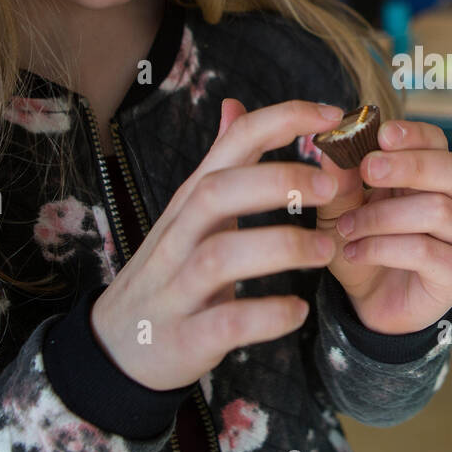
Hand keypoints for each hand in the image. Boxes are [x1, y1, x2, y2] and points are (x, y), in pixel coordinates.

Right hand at [91, 99, 347, 390]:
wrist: (116, 346)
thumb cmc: (169, 270)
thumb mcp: (188, 213)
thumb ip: (220, 164)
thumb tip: (236, 105)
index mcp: (192, 199)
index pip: (233, 141)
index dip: (284, 120)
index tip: (334, 115)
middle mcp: (180, 235)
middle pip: (219, 190)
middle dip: (279, 180)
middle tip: (332, 186)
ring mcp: (178, 287)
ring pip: (221, 255)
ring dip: (282, 247)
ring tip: (327, 250)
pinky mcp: (185, 336)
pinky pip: (227, 322)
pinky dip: (267, 315)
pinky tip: (299, 311)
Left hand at [315, 119, 451, 334]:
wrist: (368, 302)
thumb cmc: (363, 245)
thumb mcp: (340, 209)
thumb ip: (340, 180)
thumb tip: (333, 146)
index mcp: (434, 176)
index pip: (437, 141)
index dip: (413, 134)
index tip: (381, 134)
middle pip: (450, 169)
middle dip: (407, 166)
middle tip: (368, 169)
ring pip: (438, 210)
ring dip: (383, 216)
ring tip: (346, 227)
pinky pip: (426, 251)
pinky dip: (383, 248)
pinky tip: (355, 253)